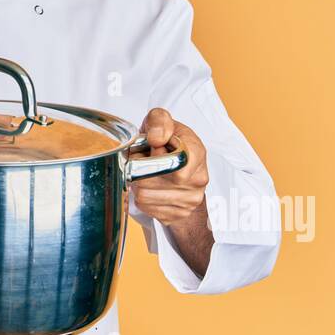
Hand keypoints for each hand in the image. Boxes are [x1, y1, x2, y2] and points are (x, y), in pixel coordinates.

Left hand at [128, 107, 208, 226]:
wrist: (176, 164)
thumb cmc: (167, 140)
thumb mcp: (161, 120)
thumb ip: (159, 121)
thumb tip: (156, 139)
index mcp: (197, 153)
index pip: (175, 164)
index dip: (155, 157)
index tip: (152, 148)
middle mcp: (198, 180)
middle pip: (151, 181)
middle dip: (139, 169)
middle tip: (142, 159)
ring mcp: (190, 200)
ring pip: (144, 195)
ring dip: (137, 182)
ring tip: (145, 171)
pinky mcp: (177, 214)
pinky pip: (145, 207)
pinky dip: (141, 195)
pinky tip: (149, 185)